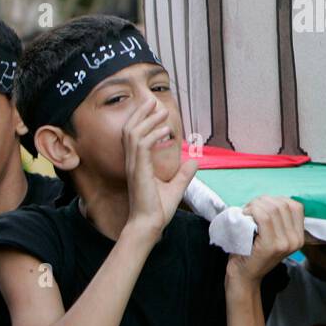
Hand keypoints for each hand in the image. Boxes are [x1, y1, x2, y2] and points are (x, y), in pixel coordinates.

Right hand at [120, 99, 196, 241]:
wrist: (149, 226)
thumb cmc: (157, 210)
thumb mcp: (176, 187)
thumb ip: (184, 173)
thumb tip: (194, 161)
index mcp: (138, 164)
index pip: (135, 136)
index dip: (142, 120)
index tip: (153, 108)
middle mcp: (133, 162)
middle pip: (130, 129)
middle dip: (141, 113)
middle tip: (152, 100)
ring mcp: (134, 166)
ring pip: (134, 134)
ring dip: (147, 120)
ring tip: (160, 110)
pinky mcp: (139, 171)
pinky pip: (142, 146)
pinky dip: (153, 135)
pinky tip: (165, 131)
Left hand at [230, 196, 304, 285]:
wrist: (244, 276)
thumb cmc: (253, 252)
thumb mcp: (274, 236)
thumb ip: (279, 220)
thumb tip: (272, 199)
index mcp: (299, 237)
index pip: (295, 206)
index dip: (277, 199)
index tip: (262, 205)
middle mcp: (295, 240)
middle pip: (283, 204)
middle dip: (264, 200)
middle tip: (250, 208)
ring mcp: (284, 243)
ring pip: (273, 209)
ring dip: (256, 205)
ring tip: (247, 212)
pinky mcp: (270, 245)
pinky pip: (264, 217)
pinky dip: (252, 211)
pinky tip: (245, 215)